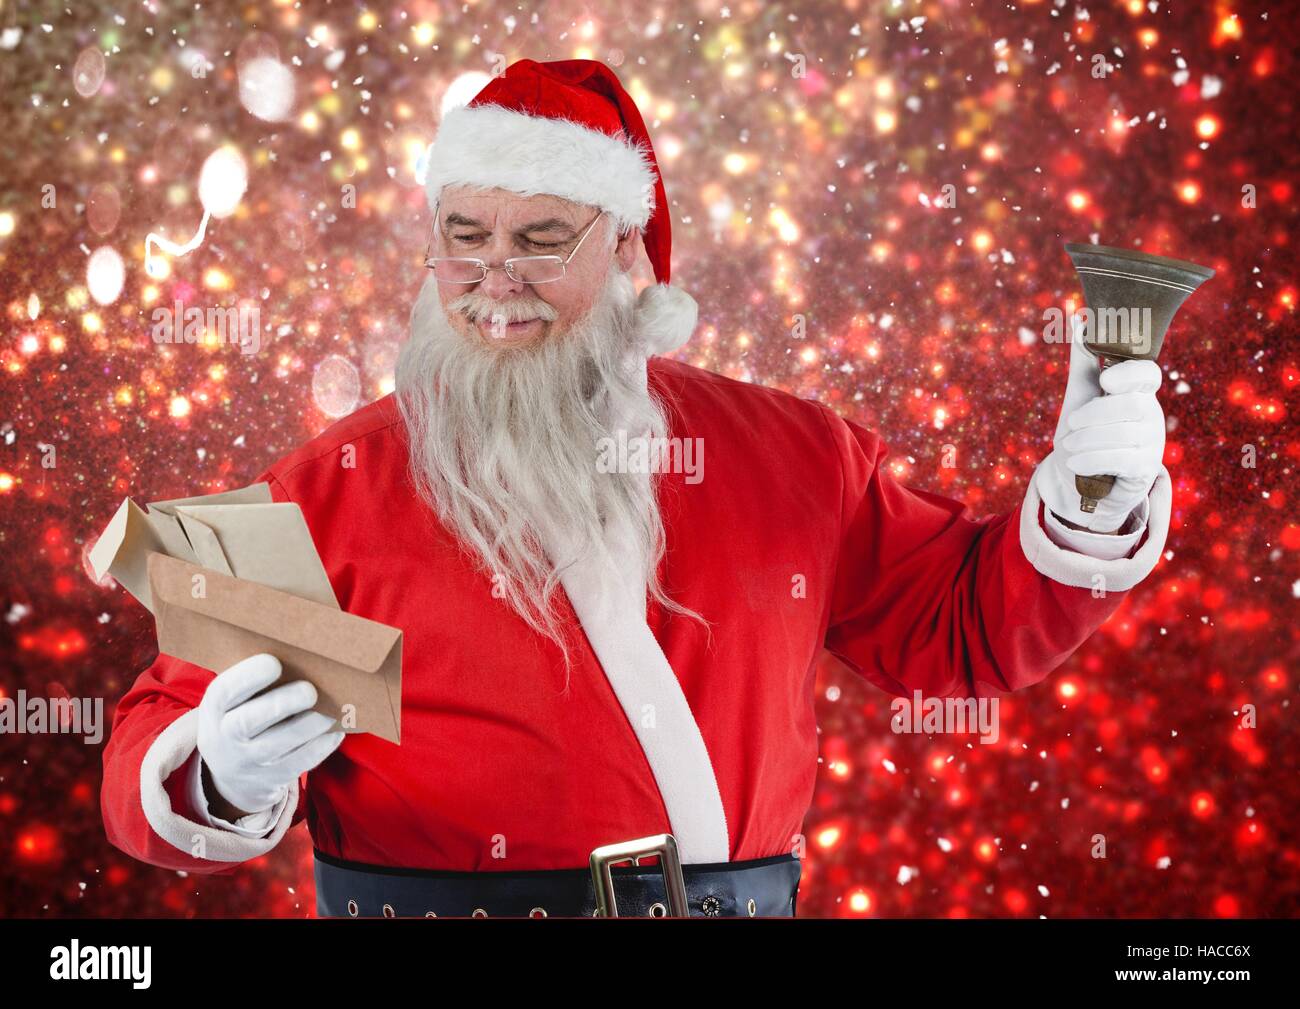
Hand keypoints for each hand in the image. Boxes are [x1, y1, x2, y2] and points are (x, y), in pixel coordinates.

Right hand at [195, 653, 343, 818]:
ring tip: (331, 710)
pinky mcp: (272, 778)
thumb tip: (302, 648)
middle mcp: (226, 736)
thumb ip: (256, 678)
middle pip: (247, 722)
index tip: (274, 663)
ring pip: (278, 745)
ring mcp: (249, 761)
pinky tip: (336, 731)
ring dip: (308, 726)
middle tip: (309, 690)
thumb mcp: (236, 698)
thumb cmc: (244, 714)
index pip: (225, 691)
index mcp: (216, 707)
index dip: (248, 677)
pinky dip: (320, 747)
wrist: (233, 769)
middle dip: (281, 704)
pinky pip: (298, 764)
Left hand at [1037, 328, 1164, 532]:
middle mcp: (1151, 415)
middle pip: (1132, 406)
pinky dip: (1091, 460)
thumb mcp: (1080, 394)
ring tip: (1069, 446)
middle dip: (1094, 416)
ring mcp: (1152, 443)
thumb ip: (1084, 360)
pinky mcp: (1145, 470)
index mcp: (1137, 392)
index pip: (1147, 374)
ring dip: (1086, 440)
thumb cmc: (1083, 431)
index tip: (1105, 380)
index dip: (1129, 374)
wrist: (1080, 478)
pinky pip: (1121, 460)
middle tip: (1071, 424)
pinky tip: (1074, 462)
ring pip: (1123, 435)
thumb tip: (1080, 319)